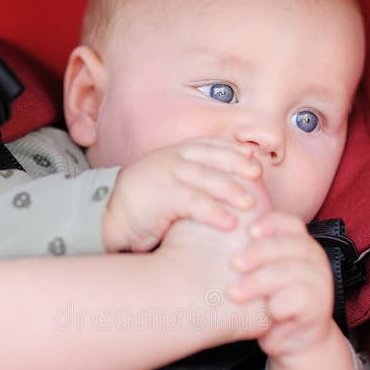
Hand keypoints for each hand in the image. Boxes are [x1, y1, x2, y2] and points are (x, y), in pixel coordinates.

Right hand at [102, 138, 261, 251]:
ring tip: (251, 203)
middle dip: (238, 165)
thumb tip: (231, 181)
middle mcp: (173, 159)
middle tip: (259, 176)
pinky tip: (230, 222)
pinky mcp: (162, 197)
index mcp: (177, 152)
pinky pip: (193, 202)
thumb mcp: (172, 182)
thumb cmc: (146, 203)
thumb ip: (195, 178)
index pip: (211, 146)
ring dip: (231, 190)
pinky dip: (214, 212)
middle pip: (213, 158)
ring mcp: (166, 176)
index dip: (233, 150)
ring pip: (206, 179)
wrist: (109, 215)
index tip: (254, 158)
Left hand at [228, 211, 335, 358]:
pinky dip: (276, 305)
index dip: (268, 223)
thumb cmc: (271, 301)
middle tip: (233, 264)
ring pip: (290, 272)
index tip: (246, 231)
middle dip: (258, 252)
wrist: (294, 340)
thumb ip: (251, 254)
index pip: (288, 223)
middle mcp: (314, 260)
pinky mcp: (317, 308)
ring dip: (259, 282)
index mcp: (300, 244)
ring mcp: (319, 283)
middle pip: (288, 245)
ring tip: (235, 293)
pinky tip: (263, 313)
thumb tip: (212, 232)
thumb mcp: (262, 272)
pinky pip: (296, 299)